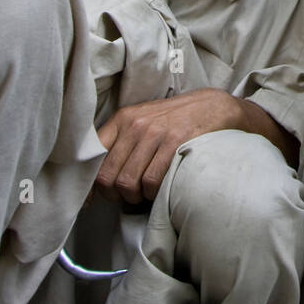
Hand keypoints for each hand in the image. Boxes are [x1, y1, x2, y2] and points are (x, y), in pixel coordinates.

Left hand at [95, 89, 241, 203]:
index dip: (89, 182)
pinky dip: (154, 194)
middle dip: (115, 195)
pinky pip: (152, 181)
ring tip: (146, 193)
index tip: (93, 197)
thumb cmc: (176, 120)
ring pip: (128, 182)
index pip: (93, 155)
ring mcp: (155, 133)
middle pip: (108, 176)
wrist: (214, 107)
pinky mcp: (175, 143)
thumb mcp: (145, 122)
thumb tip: (100, 179)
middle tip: (128, 196)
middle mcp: (135, 125)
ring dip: (136, 197)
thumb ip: (122, 143)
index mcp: (123, 119)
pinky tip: (161, 189)